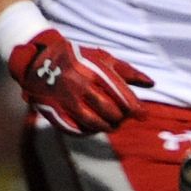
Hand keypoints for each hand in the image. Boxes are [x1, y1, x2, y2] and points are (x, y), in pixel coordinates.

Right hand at [7, 27, 149, 132]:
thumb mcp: (102, 58)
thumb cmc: (78, 59)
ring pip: (93, 122)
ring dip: (107, 127)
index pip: (121, 96)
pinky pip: (75, 128)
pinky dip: (88, 132)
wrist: (38, 60)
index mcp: (94, 70)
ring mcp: (65, 99)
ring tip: (112, 124)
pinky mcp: (53, 110)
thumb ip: (127, 71)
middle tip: (124, 118)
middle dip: (121, 118)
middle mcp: (79, 84)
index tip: (143, 115)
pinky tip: (95, 128)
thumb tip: (151, 84)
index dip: (136, 109)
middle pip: (109, 111)